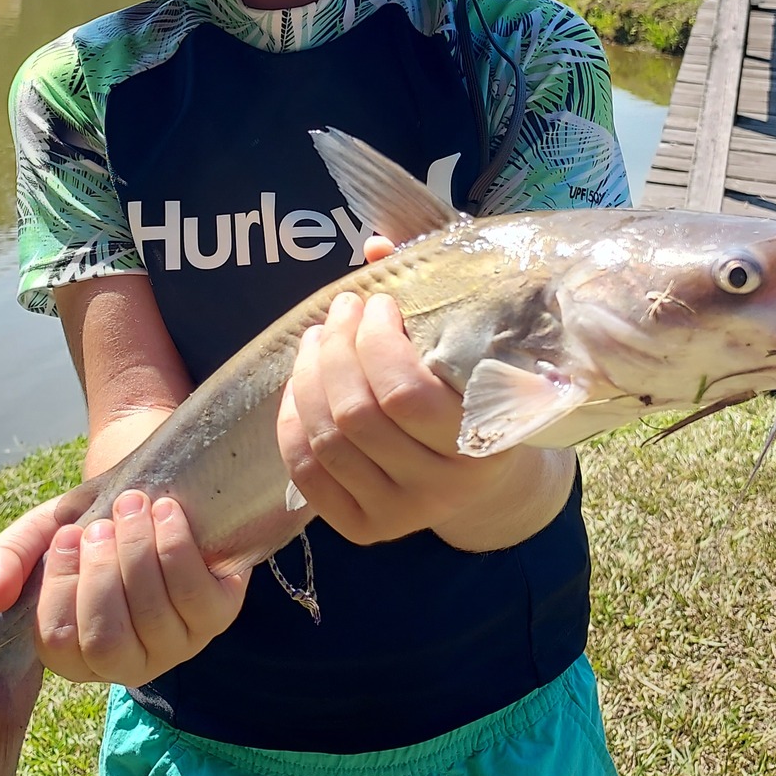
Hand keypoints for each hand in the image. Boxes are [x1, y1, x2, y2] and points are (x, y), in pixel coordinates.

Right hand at [0, 489, 247, 684]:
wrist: (152, 496)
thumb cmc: (91, 525)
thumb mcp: (42, 535)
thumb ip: (5, 559)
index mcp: (76, 653)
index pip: (57, 641)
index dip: (60, 586)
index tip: (69, 535)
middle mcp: (127, 663)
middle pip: (107, 638)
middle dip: (101, 574)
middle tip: (100, 524)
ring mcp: (177, 645)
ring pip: (152, 614)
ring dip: (137, 550)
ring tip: (131, 505)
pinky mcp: (220, 616)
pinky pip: (197, 594)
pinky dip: (176, 547)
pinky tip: (165, 512)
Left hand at [277, 290, 574, 553]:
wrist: (482, 476)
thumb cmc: (475, 394)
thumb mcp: (470, 350)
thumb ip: (431, 297)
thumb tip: (376, 246)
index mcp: (480, 445)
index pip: (405, 394)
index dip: (376, 341)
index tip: (377, 303)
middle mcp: (441, 490)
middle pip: (357, 415)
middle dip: (337, 349)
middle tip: (340, 312)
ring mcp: (398, 515)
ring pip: (327, 440)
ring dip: (309, 376)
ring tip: (316, 339)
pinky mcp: (363, 529)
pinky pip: (307, 472)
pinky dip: (293, 422)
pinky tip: (301, 386)